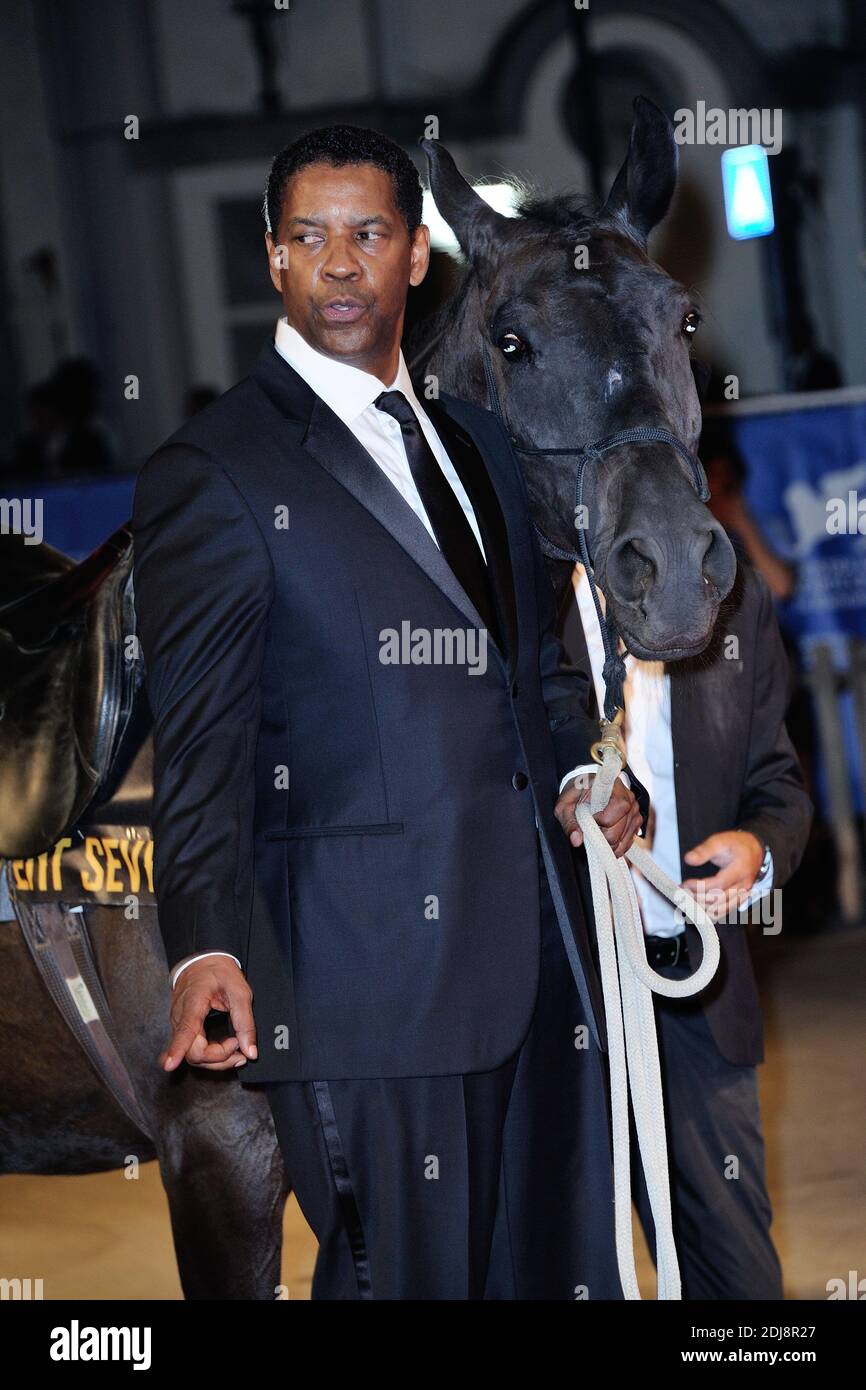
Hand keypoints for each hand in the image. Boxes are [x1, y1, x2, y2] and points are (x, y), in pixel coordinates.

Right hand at [161, 957, 256, 1072]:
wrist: (202, 961)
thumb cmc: (219, 973)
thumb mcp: (240, 992)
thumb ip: (245, 1022)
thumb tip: (250, 1052)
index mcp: (193, 1003)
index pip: (185, 1030)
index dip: (177, 1049)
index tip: (170, 1065)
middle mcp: (181, 1016)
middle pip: (192, 1051)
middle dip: (218, 1058)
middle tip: (240, 1050)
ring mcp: (179, 1024)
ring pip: (192, 1055)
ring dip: (216, 1059)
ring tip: (237, 1051)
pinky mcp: (182, 1029)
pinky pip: (192, 1049)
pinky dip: (209, 1055)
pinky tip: (223, 1051)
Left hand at [555, 776, 640, 857]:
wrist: (586, 787)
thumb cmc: (576, 794)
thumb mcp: (565, 805)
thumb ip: (569, 822)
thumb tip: (576, 840)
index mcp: (613, 788)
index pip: (616, 810)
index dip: (602, 820)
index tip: (590, 818)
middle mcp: (629, 798)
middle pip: (618, 830)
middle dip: (601, 835)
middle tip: (591, 827)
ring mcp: (634, 811)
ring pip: (623, 840)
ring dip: (607, 842)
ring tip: (597, 829)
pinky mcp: (636, 822)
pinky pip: (627, 843)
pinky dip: (615, 846)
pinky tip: (605, 837)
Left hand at [682, 830, 763, 921]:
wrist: (754, 850)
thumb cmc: (736, 845)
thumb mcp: (720, 841)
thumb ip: (704, 850)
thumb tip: (689, 859)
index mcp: (740, 870)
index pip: (718, 884)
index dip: (699, 887)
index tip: (685, 884)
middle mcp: (743, 885)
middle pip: (720, 900)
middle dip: (698, 899)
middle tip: (682, 894)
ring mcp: (743, 894)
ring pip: (722, 909)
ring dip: (702, 908)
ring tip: (687, 901)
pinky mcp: (739, 899)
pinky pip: (725, 911)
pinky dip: (710, 913)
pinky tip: (697, 909)